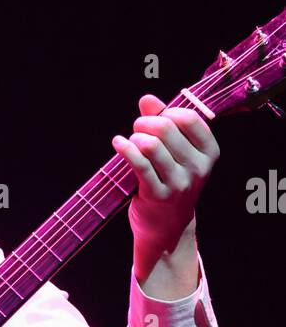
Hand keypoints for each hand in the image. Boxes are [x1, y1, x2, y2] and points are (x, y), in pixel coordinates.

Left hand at [111, 94, 219, 297]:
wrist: (167, 227)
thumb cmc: (170, 181)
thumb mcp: (175, 152)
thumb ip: (163, 122)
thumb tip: (147, 98)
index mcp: (209, 152)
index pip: (189, 118)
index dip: (167, 112)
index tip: (157, 120)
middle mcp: (198, 168)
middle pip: (166, 128)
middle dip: (145, 122)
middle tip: (137, 129)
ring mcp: (179, 183)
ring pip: (151, 144)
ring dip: (134, 137)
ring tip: (131, 142)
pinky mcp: (157, 194)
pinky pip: (138, 163)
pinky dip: (124, 148)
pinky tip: (118, 143)